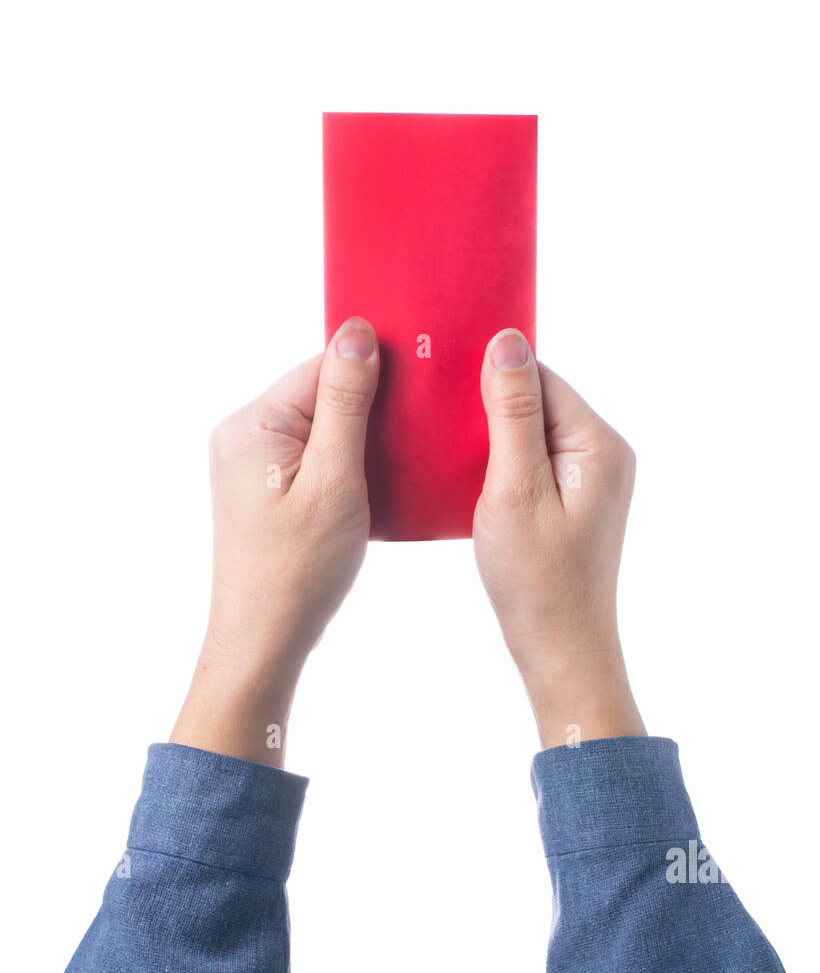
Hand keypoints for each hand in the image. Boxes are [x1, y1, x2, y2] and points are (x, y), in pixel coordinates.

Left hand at [171, 318, 378, 766]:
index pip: (322, 367)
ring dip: (361, 437)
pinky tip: (375, 485)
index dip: (374, 369)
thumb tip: (358, 332)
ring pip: (322, 426)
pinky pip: (315, 456)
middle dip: (370, 405)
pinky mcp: (265, 490)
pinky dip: (347, 464)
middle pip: (321, 393)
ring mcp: (252, 465)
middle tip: (418, 425)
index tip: (422, 380)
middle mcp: (244, 436)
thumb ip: (346, 403)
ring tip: (400, 458)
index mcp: (253, 425)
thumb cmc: (297, 570)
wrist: (264, 639)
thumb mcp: (334, 480)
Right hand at [474, 329, 645, 748]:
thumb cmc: (538, 582)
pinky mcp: (574, 501)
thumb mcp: (515, 490)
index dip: (490, 371)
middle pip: (537, 399)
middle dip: (488, 402)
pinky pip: (532, 460)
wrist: (561, 651)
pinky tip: (467, 477)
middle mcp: (604, 453)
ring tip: (445, 446)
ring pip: (530, 430)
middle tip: (434, 412)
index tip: (440, 374)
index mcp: (598, 444)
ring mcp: (592, 478)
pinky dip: (500, 462)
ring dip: (490, 434)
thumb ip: (512, 414)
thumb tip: (508, 341)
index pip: (540, 376)